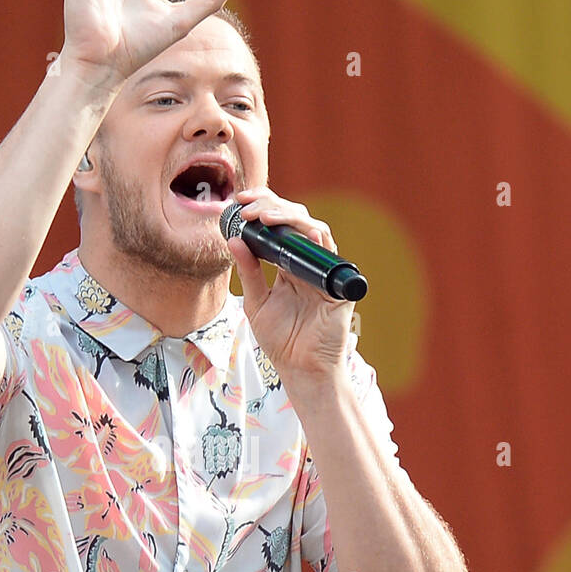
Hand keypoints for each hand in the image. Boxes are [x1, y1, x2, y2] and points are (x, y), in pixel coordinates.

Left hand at [227, 188, 356, 388]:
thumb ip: (248, 272)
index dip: (261, 208)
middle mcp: (307, 262)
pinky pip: (329, 252)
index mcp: (287, 265)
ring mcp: (323, 269)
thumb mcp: (256, 303)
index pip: (277, 226)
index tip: (238, 202)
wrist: (302, 369)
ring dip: (287, 217)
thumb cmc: (282, 341)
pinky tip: (296, 232)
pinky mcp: (337, 282)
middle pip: (294, 220)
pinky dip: (313, 238)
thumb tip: (233, 240)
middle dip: (270, 206)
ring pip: (311, 228)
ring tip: (263, 216)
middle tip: (247, 207)